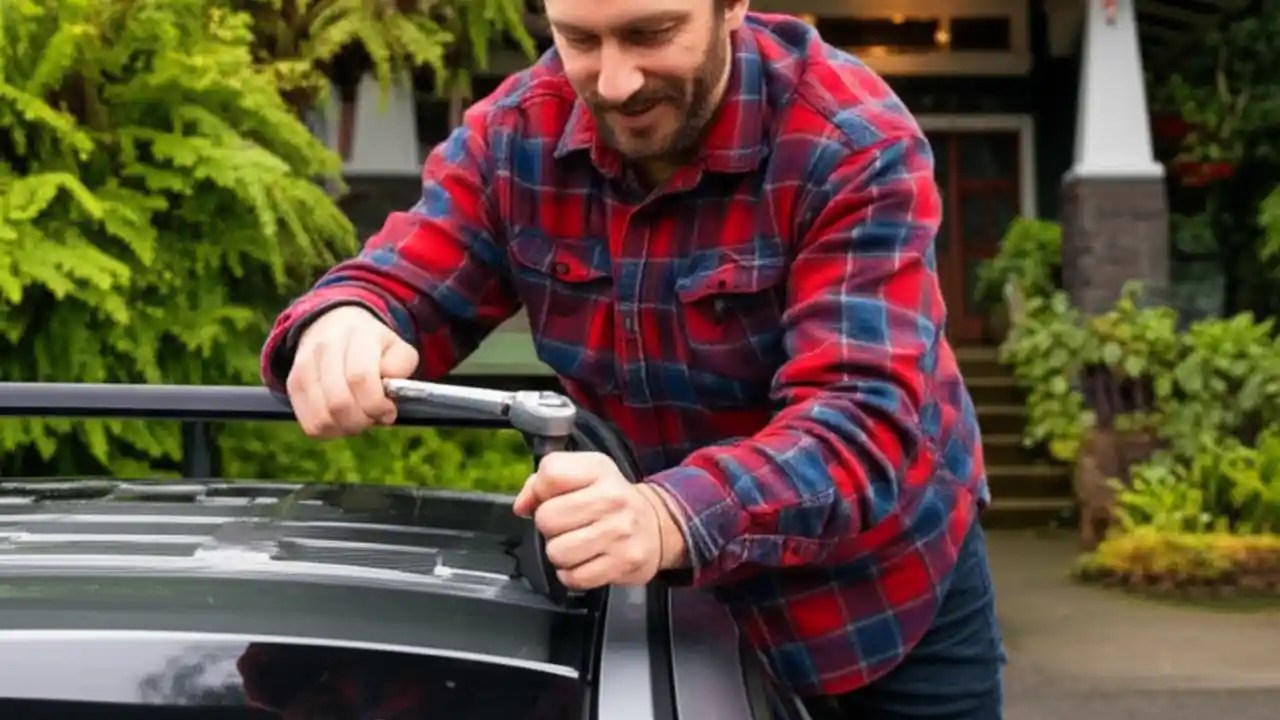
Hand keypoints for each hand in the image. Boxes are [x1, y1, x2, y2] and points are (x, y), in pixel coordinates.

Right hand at [286, 305, 419, 437]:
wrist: (334, 325)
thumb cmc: (373, 346)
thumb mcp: (398, 347)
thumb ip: (401, 366)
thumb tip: (389, 390)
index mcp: (358, 337)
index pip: (360, 378)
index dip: (376, 404)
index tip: (388, 410)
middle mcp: (326, 348)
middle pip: (339, 403)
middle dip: (363, 420)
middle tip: (373, 416)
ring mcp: (304, 366)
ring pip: (322, 418)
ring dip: (346, 428)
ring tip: (358, 418)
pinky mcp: (293, 384)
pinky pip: (309, 424)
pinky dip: (330, 431)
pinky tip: (342, 421)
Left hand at [513, 451, 687, 589]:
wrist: (657, 524)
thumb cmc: (610, 500)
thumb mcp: (582, 475)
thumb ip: (543, 483)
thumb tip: (522, 506)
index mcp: (599, 470)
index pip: (551, 474)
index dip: (540, 490)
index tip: (551, 497)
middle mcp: (613, 498)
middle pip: (547, 517)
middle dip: (549, 526)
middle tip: (567, 525)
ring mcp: (620, 532)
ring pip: (557, 551)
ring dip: (560, 552)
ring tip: (576, 544)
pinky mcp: (624, 562)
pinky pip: (574, 577)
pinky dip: (573, 574)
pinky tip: (584, 561)